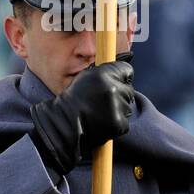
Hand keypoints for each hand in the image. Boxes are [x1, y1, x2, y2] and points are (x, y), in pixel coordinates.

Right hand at [30, 59, 134, 174]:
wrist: (64, 123)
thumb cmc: (74, 100)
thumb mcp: (86, 77)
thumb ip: (105, 73)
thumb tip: (122, 73)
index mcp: (104, 74)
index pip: (127, 70)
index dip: (122, 78)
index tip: (117, 83)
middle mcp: (112, 88)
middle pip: (129, 90)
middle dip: (119, 95)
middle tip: (102, 103)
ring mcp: (117, 106)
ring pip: (126, 107)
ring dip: (117, 110)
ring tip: (100, 113)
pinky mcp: (119, 123)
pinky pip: (124, 121)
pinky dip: (116, 123)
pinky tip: (102, 122)